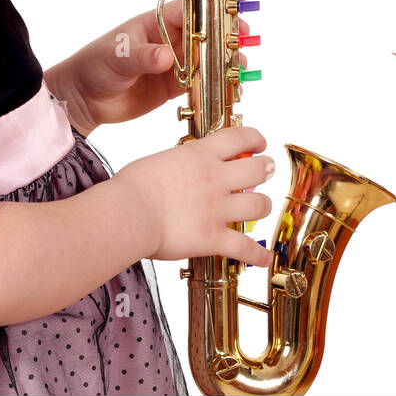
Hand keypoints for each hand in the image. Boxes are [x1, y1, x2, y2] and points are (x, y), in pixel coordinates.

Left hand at [45, 0, 251, 131]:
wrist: (83, 99)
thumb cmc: (94, 66)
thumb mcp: (116, 57)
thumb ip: (142, 56)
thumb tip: (165, 57)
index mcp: (155, 23)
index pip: (190, 9)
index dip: (213, 5)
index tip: (235, 0)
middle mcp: (169, 40)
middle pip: (205, 32)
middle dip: (227, 33)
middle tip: (244, 37)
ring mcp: (174, 63)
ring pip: (207, 58)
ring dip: (225, 60)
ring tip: (240, 66)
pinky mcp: (174, 86)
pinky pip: (201, 82)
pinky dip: (216, 84)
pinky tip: (230, 87)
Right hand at [115, 126, 275, 265]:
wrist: (128, 212)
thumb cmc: (132, 187)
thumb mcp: (160, 160)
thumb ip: (179, 163)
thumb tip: (179, 169)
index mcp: (200, 155)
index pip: (239, 137)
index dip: (255, 138)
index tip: (259, 143)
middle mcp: (215, 178)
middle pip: (259, 169)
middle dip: (266, 169)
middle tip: (267, 170)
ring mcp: (218, 208)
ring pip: (259, 205)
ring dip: (263, 206)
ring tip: (261, 207)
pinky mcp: (213, 237)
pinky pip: (245, 247)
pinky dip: (257, 255)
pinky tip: (264, 258)